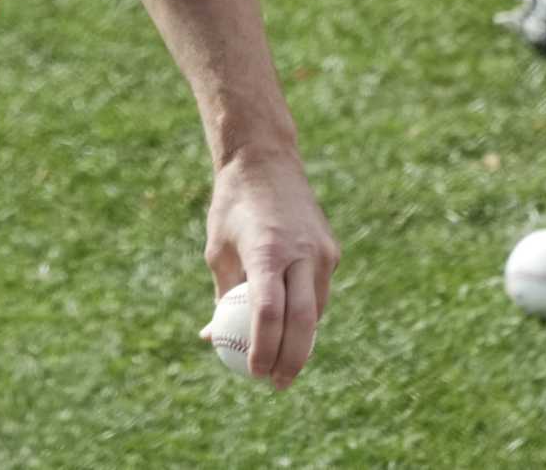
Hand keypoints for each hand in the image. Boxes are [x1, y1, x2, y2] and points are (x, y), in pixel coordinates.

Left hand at [198, 145, 338, 389]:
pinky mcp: (331, 250)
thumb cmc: (232, 208)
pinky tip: (292, 327)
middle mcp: (301, 252)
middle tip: (276, 383)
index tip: (254, 374)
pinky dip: (307, 313)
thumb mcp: (217, 250)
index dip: (262, 349)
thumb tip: (213, 337)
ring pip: (316, 309)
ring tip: (283, 364)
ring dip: (302, 339)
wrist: (266, 161)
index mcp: (266, 251)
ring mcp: (322, 251)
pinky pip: (319, 292)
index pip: (268, 313)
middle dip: (291, 359)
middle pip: (302, 321)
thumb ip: (223, 295)